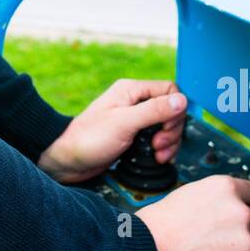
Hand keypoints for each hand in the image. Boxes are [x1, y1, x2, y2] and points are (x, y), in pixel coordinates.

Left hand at [36, 79, 187, 184]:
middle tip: (158, 146)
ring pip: (166, 126)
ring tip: (158, 156)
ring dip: (168, 142)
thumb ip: (154, 111)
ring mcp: (135, 119)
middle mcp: (135, 102)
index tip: (165, 129)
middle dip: (171, 131)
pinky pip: (157, 138)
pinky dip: (161, 149)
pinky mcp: (134, 136)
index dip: (175, 111)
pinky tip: (156, 158)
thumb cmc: (89, 138)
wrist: (67, 160)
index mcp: (132, 90)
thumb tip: (182, 100)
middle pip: (171, 110)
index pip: (170, 90)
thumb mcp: (124, 123)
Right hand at [136, 176, 249, 250]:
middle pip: (249, 223)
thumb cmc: (155, 229)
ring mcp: (245, 243)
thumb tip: (220, 213)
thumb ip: (211, 202)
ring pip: (245, 249)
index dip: (241, 206)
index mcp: (225, 188)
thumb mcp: (184, 197)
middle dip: (234, 232)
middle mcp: (240, 212)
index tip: (232, 217)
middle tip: (208, 242)